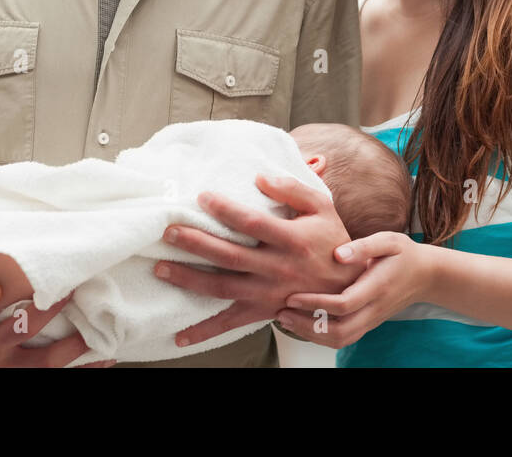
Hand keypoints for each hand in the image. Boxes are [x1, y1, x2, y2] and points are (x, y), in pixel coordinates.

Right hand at [0, 286, 107, 366]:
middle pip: (45, 361)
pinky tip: (81, 368)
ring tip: (106, 360)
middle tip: (99, 332)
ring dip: (75, 369)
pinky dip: (57, 373)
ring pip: (43, 376)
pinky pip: (33, 378)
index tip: (71, 288)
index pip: (26, 325)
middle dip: (75, 348)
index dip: (51, 306)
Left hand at [158, 173, 364, 348]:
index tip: (202, 197)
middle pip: (230, 256)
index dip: (225, 210)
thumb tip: (259, 176)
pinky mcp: (264, 312)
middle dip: (197, 244)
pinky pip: (231, 323)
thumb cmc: (333, 241)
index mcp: (292, 239)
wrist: (350, 286)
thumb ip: (292, 189)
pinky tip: (180, 335)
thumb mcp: (322, 206)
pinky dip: (204, 331)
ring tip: (162, 269)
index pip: (252, 222)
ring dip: (190, 279)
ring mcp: (269, 293)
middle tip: (169, 232)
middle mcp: (278, 268)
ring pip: (223, 287)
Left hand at [274, 231, 430, 349]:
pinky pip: (343, 338)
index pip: (343, 304)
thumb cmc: (404, 254)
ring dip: (311, 334)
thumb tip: (337, 254)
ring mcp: (372, 320)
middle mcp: (375, 309)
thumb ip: (364, 246)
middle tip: (281, 312)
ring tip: (286, 319)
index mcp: (377, 287)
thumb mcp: (389, 240)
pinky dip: (320, 336)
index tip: (292, 296)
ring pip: (340, 339)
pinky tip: (303, 323)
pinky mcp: (368, 323)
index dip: (315, 304)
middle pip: (339, 331)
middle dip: (306, 326)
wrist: (426, 275)